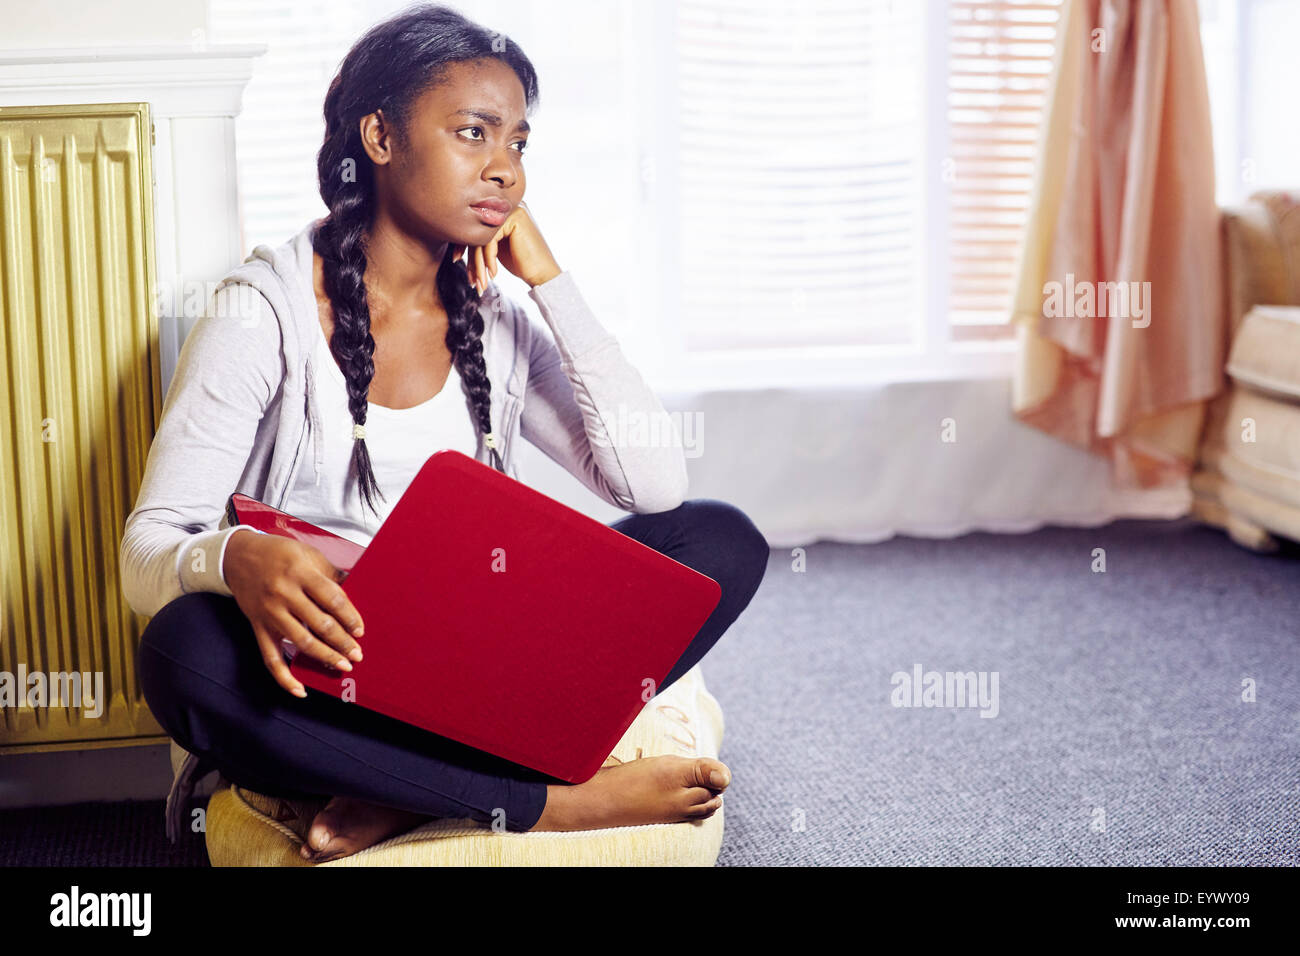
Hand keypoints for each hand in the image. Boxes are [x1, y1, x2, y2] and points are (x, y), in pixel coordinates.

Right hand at [223, 530, 364, 697]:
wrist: (237, 556)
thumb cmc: (278, 553)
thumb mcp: (307, 553)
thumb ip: (330, 574)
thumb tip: (356, 588)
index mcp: (300, 572)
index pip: (332, 599)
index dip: (350, 616)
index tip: (360, 630)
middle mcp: (284, 593)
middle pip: (320, 624)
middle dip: (342, 642)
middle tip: (358, 654)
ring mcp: (270, 612)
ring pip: (301, 641)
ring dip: (324, 656)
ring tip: (342, 664)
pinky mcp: (258, 626)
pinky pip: (270, 657)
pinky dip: (284, 677)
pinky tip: (300, 689)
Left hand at [452, 199, 562, 293]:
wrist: (543, 274)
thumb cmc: (521, 263)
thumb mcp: (496, 248)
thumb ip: (481, 238)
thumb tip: (454, 237)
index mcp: (500, 211)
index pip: (474, 225)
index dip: (462, 243)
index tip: (456, 260)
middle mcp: (506, 206)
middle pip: (476, 230)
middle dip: (471, 258)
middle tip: (469, 278)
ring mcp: (511, 210)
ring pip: (482, 236)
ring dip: (478, 264)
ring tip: (480, 282)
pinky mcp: (514, 219)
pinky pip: (490, 240)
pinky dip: (489, 260)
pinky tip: (494, 274)